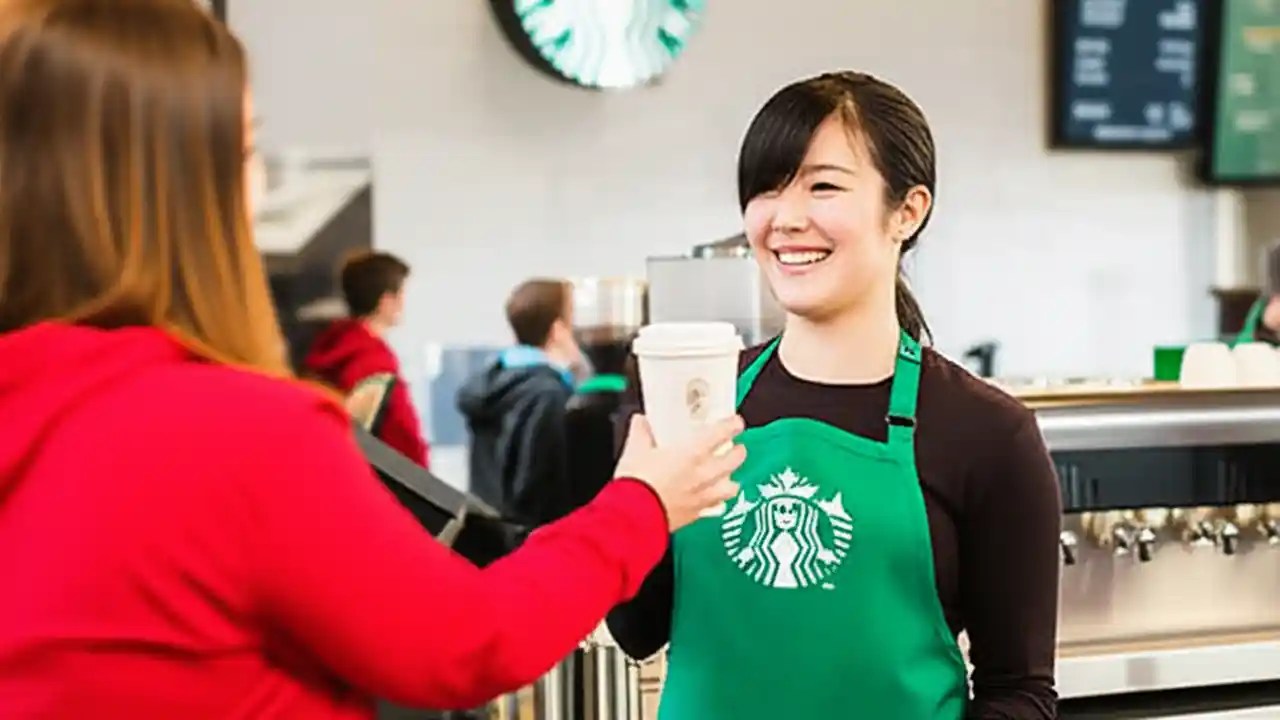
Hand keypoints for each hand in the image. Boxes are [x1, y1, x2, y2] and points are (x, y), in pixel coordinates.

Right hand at [614, 414, 745, 531]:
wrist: (633, 517)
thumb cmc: (637, 482)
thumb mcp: (634, 450)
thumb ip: (641, 433)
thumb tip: (640, 422)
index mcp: (692, 453)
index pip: (722, 433)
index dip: (733, 426)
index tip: (736, 423)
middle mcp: (703, 474)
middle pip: (734, 461)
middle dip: (739, 453)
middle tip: (737, 448)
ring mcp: (702, 496)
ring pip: (731, 487)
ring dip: (732, 481)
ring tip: (729, 478)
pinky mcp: (695, 515)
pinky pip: (714, 508)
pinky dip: (716, 503)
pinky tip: (711, 501)